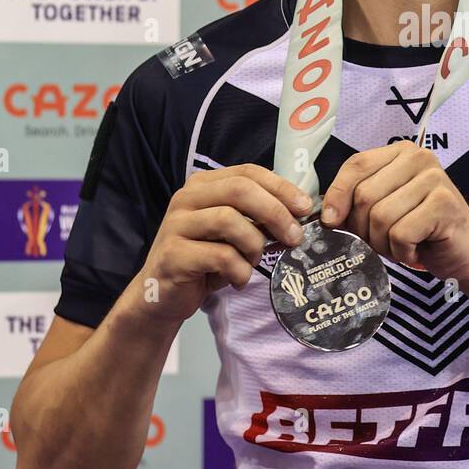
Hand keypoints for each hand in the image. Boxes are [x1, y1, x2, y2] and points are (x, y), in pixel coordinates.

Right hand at [131, 165, 312, 326]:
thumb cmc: (204, 260)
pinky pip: (220, 256)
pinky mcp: (173, 254)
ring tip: (254, 262)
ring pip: (229, 220)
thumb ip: (257, 217)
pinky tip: (238, 280)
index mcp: (203, 185)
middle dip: (275, 212)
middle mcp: (186, 198)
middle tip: (295, 236)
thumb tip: (301, 212)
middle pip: (240, 190)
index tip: (305, 207)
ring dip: (254, 244)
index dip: (281, 187)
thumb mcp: (233, 232)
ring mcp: (176, 225)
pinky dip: (239, 271)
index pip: (248, 172)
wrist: (162, 295)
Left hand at [320, 140, 468, 282]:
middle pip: (364, 195)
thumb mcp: (383, 210)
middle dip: (364, 229)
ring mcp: (434, 178)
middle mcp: (418, 157)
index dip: (337, 194)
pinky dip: (402, 252)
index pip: (355, 165)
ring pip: (380, 217)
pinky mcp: (444, 204)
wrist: (465, 253)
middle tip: (381, 241)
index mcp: (400, 153)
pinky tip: (416, 249)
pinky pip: (400, 233)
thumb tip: (324, 215)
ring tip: (401, 246)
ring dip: (384, 244)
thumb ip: (356, 203)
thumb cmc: (420, 232)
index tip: (331, 221)